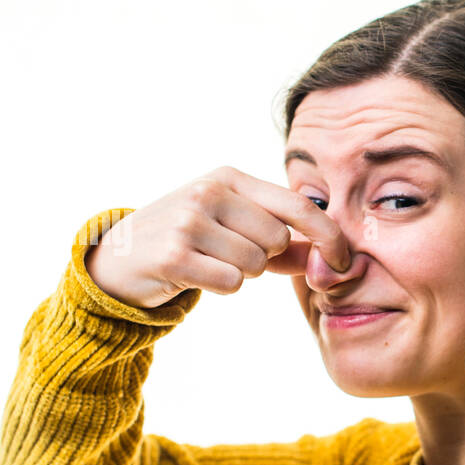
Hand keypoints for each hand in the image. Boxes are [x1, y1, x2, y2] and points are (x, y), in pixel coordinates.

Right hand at [84, 165, 349, 309]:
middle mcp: (209, 192)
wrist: (121, 257)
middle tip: (229, 253)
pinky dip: (221, 287)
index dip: (327, 234)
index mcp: (229, 177)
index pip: (296, 204)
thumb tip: (332, 259)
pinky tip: (196, 275)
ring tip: (210, 262)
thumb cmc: (189, 242)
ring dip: (240, 274)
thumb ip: (285, 244)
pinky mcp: (174, 255)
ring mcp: (189, 222)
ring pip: (255, 264)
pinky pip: (231, 283)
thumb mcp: (233, 229)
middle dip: (264, 258)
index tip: (344, 260)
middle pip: (277, 240)